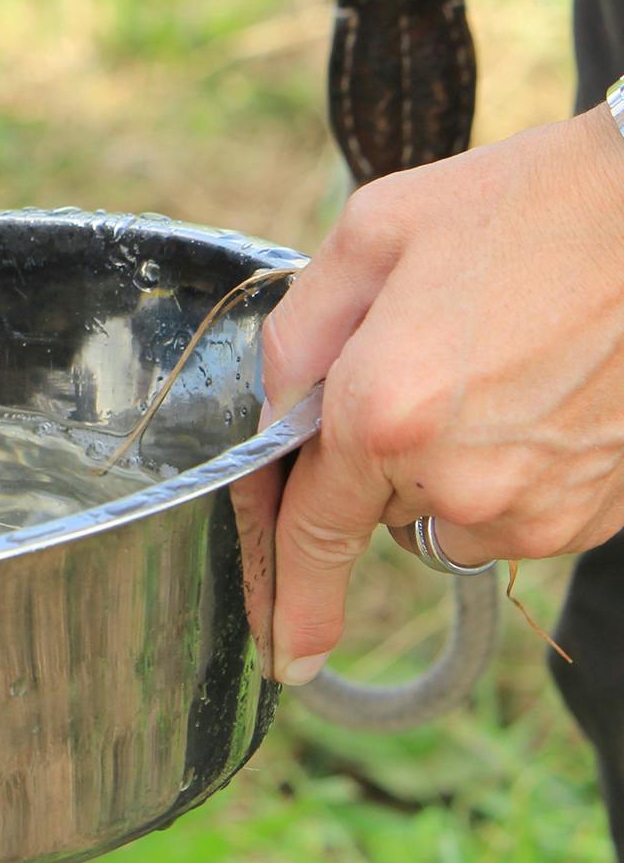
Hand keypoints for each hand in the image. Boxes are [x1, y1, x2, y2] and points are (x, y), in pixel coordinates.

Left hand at [249, 106, 623, 684]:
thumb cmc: (519, 208)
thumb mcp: (372, 235)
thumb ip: (298, 334)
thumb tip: (272, 414)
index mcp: (381, 414)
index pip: (307, 531)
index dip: (283, 594)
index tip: (281, 654)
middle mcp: (456, 483)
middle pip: (369, 504)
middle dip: (369, 448)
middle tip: (423, 351)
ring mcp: (535, 508)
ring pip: (443, 514)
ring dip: (443, 463)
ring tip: (493, 364)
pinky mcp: (594, 515)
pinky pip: (513, 514)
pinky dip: (507, 468)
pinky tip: (538, 390)